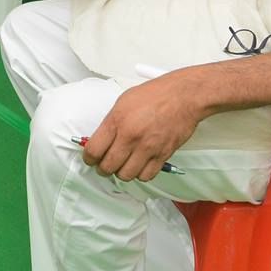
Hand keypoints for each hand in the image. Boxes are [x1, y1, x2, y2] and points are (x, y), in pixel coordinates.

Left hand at [81, 76, 204, 181]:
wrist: (182, 97)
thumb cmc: (155, 95)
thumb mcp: (123, 102)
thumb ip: (110, 122)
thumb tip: (100, 139)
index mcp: (117, 121)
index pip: (93, 150)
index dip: (88, 158)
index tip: (90, 159)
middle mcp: (131, 137)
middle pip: (108, 167)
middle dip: (102, 168)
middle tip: (104, 164)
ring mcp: (147, 148)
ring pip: (126, 175)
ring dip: (121, 172)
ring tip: (122, 165)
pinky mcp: (162, 155)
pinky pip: (146, 176)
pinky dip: (140, 174)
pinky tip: (139, 165)